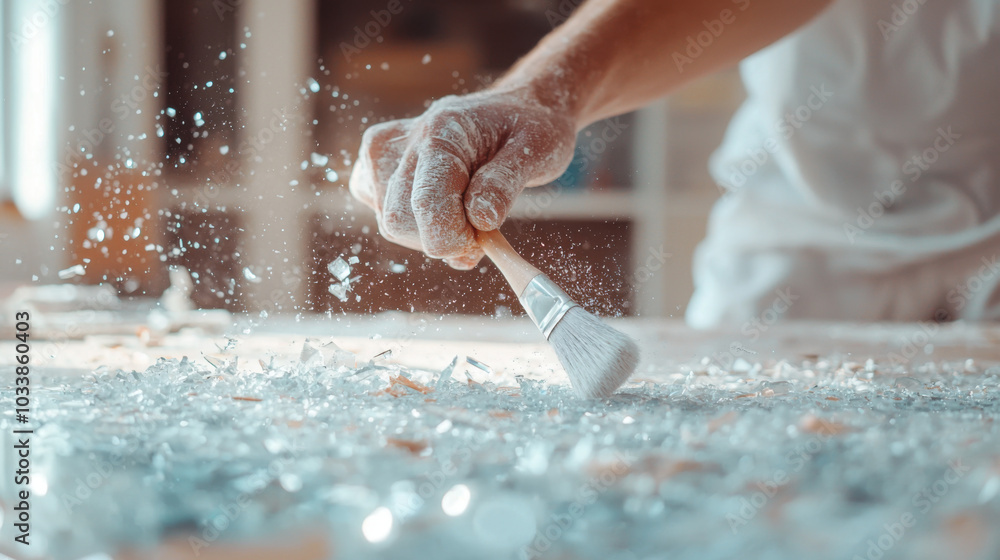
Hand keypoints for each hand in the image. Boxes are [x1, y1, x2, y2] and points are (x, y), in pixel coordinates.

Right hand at [349, 87, 576, 269]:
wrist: (512, 110)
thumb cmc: (527, 128)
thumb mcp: (537, 148)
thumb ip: (505, 182)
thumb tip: (481, 219)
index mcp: (441, 131)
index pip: (427, 202)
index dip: (453, 238)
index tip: (483, 241)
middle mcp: (401, 141)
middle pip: (400, 221)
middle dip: (444, 238)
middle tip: (481, 229)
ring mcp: (380, 156)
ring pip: (393, 226)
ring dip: (434, 234)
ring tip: (468, 211)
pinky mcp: (374, 172)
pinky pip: (388, 220)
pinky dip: (420, 230)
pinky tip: (447, 211)